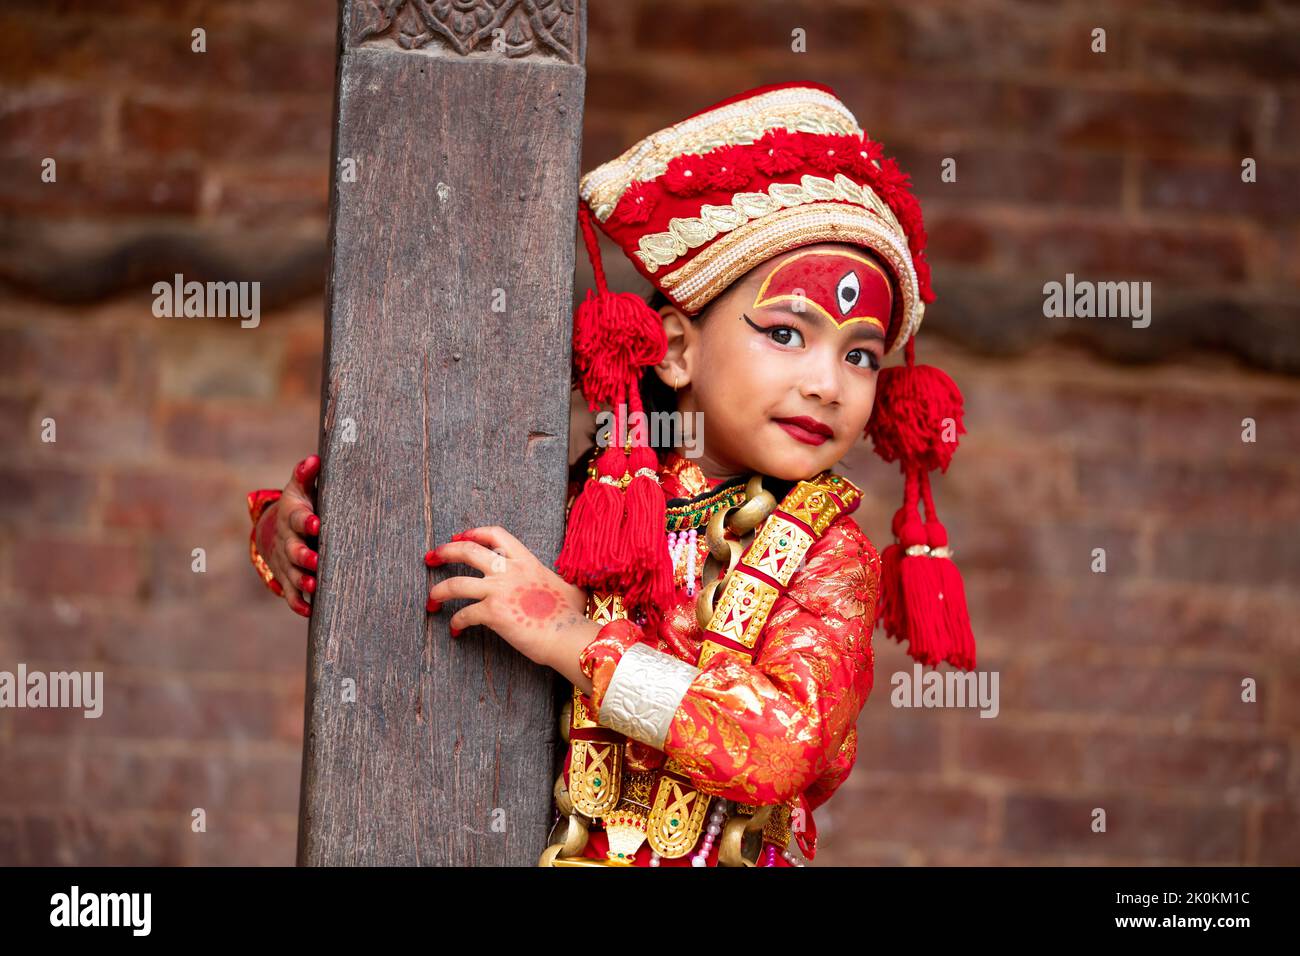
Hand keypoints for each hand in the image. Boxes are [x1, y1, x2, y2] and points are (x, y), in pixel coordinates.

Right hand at [257, 453, 322, 617]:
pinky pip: (290, 594)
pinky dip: (298, 603)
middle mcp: (287, 541)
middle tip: (316, 560)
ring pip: (292, 574)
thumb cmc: (301, 506)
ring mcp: (286, 562)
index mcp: (292, 516)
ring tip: (314, 586)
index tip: (317, 523)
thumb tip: (315, 459)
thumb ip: (307, 476)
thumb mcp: (301, 489)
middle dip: (303, 556)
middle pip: (293, 550)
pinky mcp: (287, 578)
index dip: (306, 521)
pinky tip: (310, 610)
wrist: (277, 529)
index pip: (297, 518)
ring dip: (302, 581)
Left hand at [425, 526, 600, 674]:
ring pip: (456, 583)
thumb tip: (564, 587)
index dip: (475, 533)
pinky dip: (456, 623)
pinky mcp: (493, 613)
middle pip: (467, 551)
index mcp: (526, 561)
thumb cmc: (572, 616)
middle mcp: (509, 571)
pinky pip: (464, 615)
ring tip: (431, 599)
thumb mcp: (569, 587)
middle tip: (433, 557)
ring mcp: (499, 591)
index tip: (461, 536)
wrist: (569, 635)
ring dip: (439, 590)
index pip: (496, 535)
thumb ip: (557, 582)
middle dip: (445, 551)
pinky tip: (455, 630)